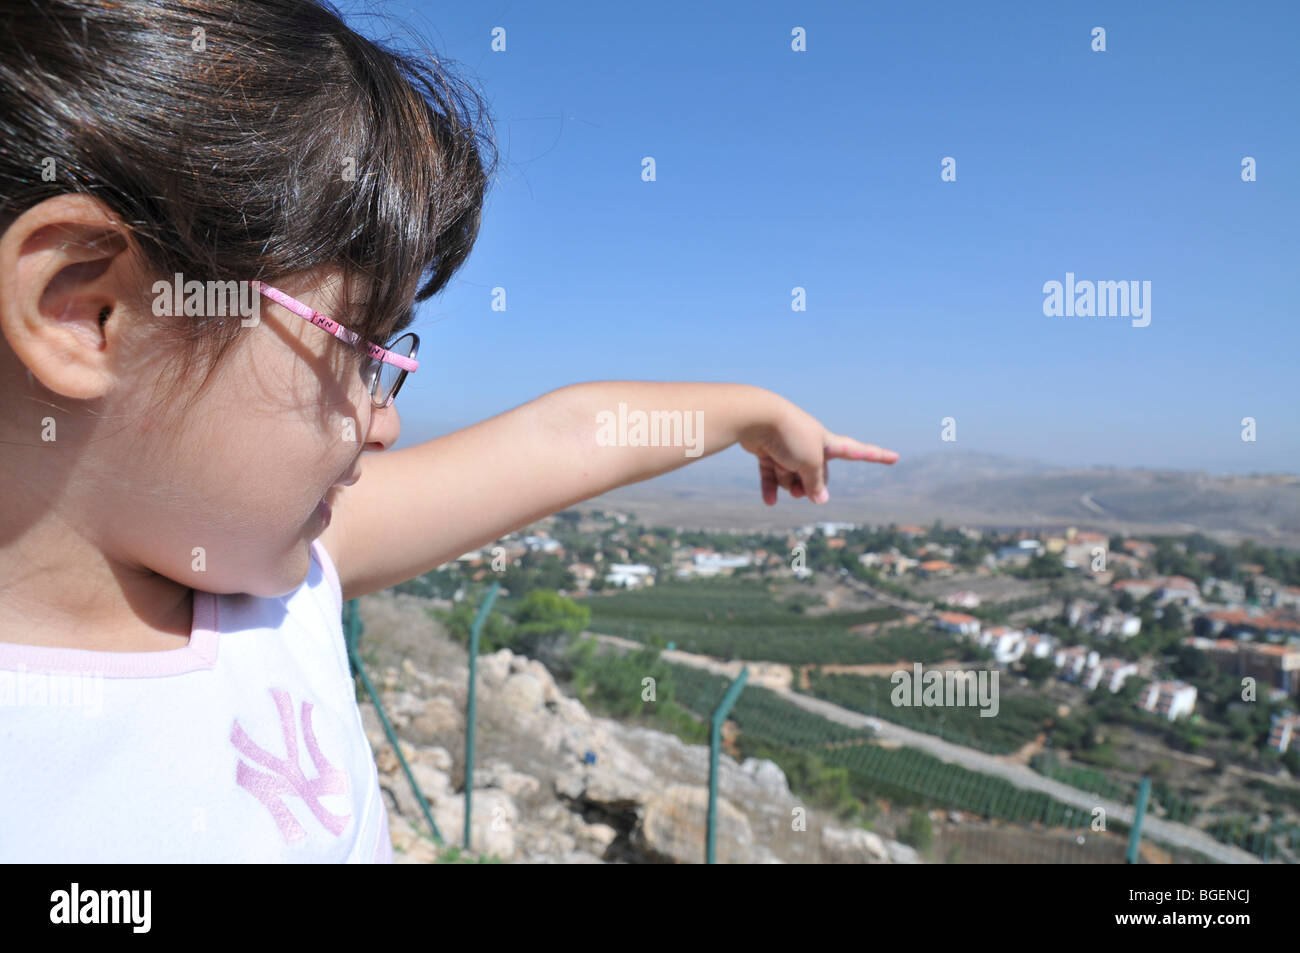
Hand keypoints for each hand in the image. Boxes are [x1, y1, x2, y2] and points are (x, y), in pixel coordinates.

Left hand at [739, 397, 897, 505]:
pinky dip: (770, 488)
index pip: (859, 451)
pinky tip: (769, 501)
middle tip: (798, 486)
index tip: (895, 457)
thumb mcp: (810, 463)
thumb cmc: (790, 435)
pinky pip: (771, 476)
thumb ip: (816, 483)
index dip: (877, 456)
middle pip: (815, 475)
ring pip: (791, 477)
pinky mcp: (768, 451)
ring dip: (786, 482)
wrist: (756, 417)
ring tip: (781, 476)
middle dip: (807, 485)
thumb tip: (820, 499)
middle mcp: (809, 444)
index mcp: (828, 442)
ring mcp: (788, 448)